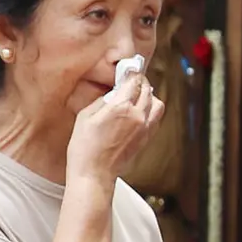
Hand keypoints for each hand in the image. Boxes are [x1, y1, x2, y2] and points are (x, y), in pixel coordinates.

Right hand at [67, 68, 162, 185]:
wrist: (94, 173)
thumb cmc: (84, 147)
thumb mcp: (85, 117)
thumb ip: (102, 101)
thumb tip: (113, 94)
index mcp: (121, 108)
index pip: (133, 82)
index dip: (131, 73)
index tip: (129, 69)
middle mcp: (137, 116)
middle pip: (147, 90)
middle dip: (140, 82)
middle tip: (132, 80)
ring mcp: (145, 128)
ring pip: (157, 103)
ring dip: (149, 96)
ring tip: (138, 95)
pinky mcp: (147, 137)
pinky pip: (156, 117)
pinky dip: (151, 109)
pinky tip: (140, 111)